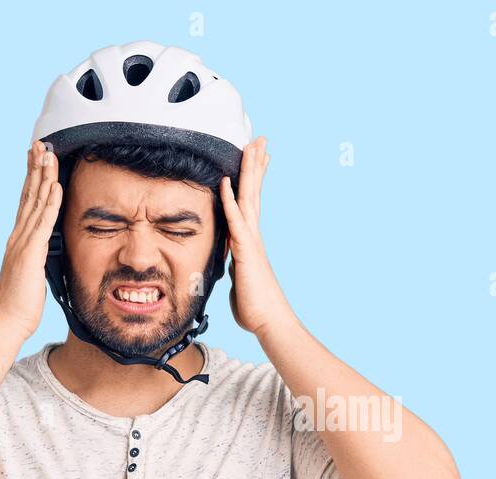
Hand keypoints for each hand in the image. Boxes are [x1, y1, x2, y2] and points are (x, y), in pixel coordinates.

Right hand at [0, 140, 62, 338]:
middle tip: (40, 143)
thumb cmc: (21, 304)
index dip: (32, 179)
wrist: (7, 322)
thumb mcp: (31, 275)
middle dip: (35, 167)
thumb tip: (45, 252)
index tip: (37, 157)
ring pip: (35, 203)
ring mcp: (22, 243)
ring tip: (49, 153)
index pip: (27, 202)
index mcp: (18, 240)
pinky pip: (43, 223)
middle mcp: (17, 236)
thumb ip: (37, 258)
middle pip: (28, 195)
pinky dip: (50, 203)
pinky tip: (56, 185)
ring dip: (43, 176)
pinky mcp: (30, 254)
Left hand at [220, 137, 290, 336]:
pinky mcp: (245, 252)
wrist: (269, 323)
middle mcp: (253, 236)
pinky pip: (235, 220)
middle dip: (256, 165)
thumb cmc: (255, 308)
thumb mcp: (241, 282)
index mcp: (250, 242)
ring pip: (248, 198)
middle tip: (260, 139)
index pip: (251, 203)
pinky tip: (226, 180)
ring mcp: (251, 242)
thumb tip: (234, 265)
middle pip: (254, 193)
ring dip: (249, 171)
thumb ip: (236, 268)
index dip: (254, 180)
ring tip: (252, 146)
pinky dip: (230, 199)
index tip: (259, 159)